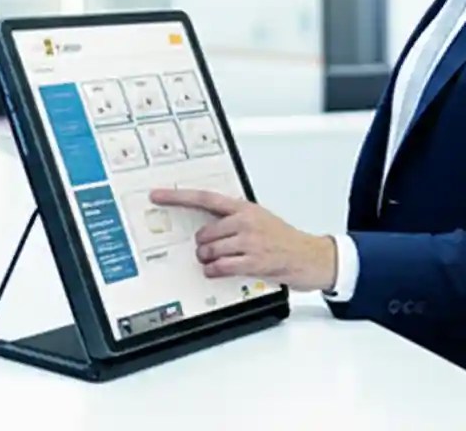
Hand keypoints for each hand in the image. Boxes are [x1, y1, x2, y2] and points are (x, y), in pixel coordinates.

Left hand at [148, 187, 337, 291]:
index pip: (205, 198)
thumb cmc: (283, 238)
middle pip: (204, 233)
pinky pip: (221, 266)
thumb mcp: (259, 218)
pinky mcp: (254, 261)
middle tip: (211, 250)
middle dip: (203, 245)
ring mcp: (250, 241)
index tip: (158, 195)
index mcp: (244, 207)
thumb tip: (207, 226)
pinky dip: (214, 270)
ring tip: (218, 261)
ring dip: (208, 260)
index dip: (178, 197)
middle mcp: (246, 221)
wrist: (308, 255)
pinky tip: (218, 270)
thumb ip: (234, 217)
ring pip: (210, 251)